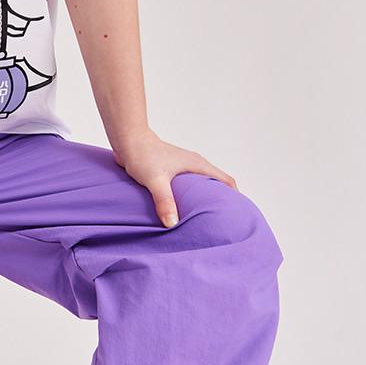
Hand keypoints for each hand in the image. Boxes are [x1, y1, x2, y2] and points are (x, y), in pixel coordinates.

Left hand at [111, 128, 237, 227]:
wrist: (128, 141)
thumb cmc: (143, 155)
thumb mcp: (156, 180)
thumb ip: (165, 201)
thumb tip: (173, 223)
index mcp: (198, 165)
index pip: (226, 181)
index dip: (235, 197)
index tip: (236, 214)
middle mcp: (195, 165)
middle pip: (217, 184)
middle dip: (221, 201)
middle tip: (221, 221)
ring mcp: (184, 167)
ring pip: (202, 184)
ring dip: (205, 199)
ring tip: (203, 219)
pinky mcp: (173, 170)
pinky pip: (189, 185)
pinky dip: (191, 196)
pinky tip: (182, 209)